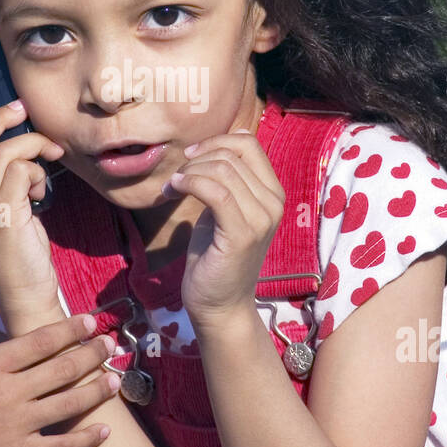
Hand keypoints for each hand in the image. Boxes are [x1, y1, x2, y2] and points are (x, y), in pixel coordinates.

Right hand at [0, 86, 65, 331]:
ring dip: (33, 151)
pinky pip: (20, 170)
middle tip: (22, 109)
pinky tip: (40, 193)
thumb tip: (7, 143)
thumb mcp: (4, 213)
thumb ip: (0, 178)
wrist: (25, 300)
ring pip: (5, 153)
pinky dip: (36, 173)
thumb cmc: (20, 259)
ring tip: (45, 168)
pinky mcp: (0, 216)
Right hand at [0, 309, 120, 446]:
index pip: (39, 341)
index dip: (70, 329)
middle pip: (61, 368)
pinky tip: (104, 429)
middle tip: (111, 345)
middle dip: (92, 353)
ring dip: (96, 390)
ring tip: (115, 379)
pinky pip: (60, 446)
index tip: (91, 321)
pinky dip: (85, 438)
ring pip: (68, 404)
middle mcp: (6, 392)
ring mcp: (15, 424)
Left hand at [163, 130, 285, 323]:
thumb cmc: (216, 257)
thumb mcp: (223, 210)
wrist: (219, 305)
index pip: (250, 145)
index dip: (217, 141)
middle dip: (196, 159)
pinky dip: (190, 184)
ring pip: (222, 170)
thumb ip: (227, 179)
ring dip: (188, 172)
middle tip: (176, 178)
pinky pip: (215, 192)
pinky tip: (175, 191)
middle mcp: (273, 204)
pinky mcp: (242, 235)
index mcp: (272, 194)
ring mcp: (261, 219)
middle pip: (232, 155)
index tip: (190, 156)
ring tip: (172, 189)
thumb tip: (219, 142)